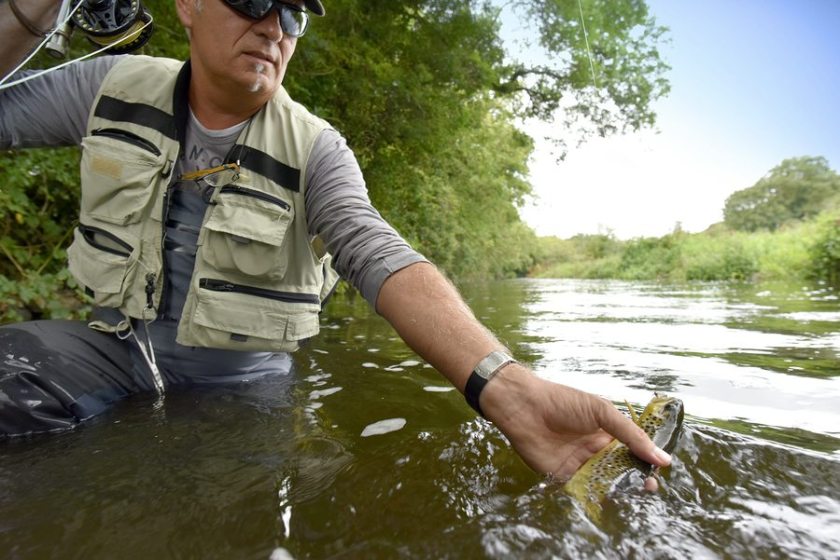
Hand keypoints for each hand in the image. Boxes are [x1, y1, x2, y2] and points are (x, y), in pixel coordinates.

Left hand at [479, 363, 671, 480]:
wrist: (524, 406)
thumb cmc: (562, 401)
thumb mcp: (601, 411)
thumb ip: (630, 434)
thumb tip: (661, 457)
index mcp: (606, 434)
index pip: (632, 452)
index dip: (645, 462)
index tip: (658, 471)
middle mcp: (594, 451)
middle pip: (620, 471)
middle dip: (635, 480)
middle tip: (647, 486)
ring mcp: (579, 464)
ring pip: (604, 483)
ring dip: (618, 490)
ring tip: (631, 492)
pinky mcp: (562, 476)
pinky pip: (582, 490)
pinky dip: (594, 496)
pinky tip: (607, 498)